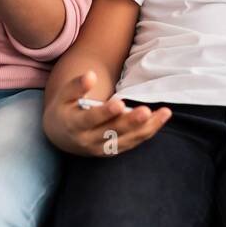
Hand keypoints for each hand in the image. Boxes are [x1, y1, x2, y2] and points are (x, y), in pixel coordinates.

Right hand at [46, 69, 171, 156]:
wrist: (61, 135)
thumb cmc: (65, 108)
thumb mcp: (64, 95)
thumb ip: (77, 86)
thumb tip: (90, 75)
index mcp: (75, 124)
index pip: (92, 119)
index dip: (105, 113)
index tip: (119, 103)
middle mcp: (89, 140)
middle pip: (113, 132)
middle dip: (131, 122)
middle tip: (146, 111)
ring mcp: (102, 148)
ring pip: (127, 139)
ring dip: (147, 128)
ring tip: (164, 113)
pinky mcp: (112, 151)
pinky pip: (133, 142)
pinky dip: (147, 132)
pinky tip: (160, 119)